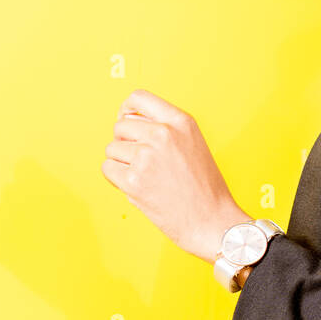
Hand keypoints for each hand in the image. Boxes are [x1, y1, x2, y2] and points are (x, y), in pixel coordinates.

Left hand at [101, 88, 249, 262]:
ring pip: (111, 149)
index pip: (139, 98)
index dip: (127, 109)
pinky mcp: (134, 180)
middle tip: (143, 162)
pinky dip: (117, 179)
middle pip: (120, 126)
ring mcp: (147, 156)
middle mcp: (163, 134)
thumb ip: (165, 128)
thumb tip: (126, 119)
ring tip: (146, 178)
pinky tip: (138, 188)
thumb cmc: (204, 187)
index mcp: (181, 122)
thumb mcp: (193, 144)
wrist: (212, 221)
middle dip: (125, 143)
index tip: (127, 121)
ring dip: (122, 163)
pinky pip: (108, 169)